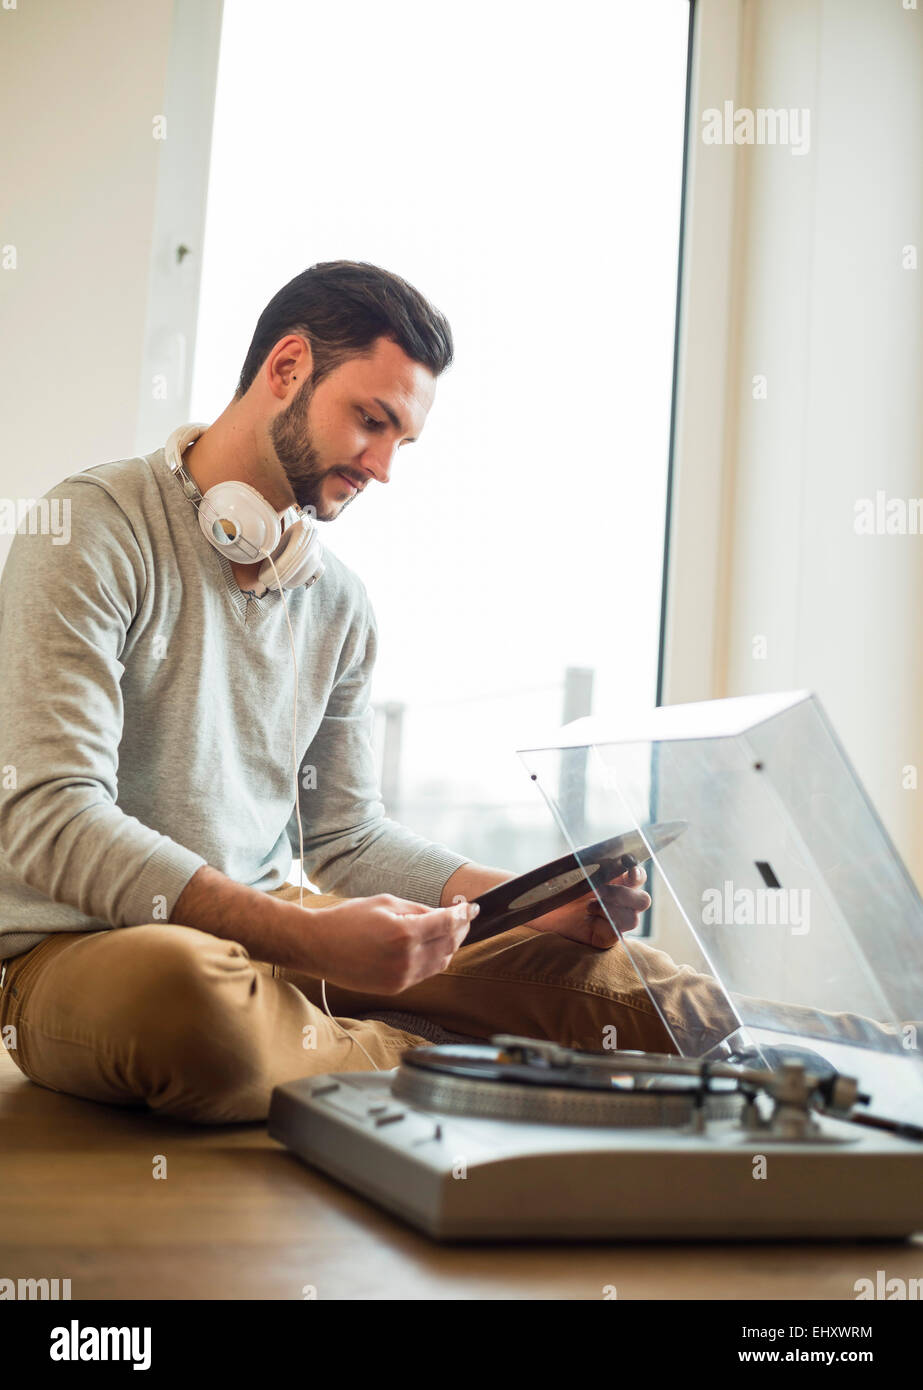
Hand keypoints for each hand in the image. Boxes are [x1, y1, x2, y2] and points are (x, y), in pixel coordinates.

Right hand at [298, 893, 478, 993]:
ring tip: (450, 931)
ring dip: (450, 946)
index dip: (464, 914)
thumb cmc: (347, 919)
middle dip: (460, 929)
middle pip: (450, 945)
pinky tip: (430, 946)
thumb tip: (444, 915)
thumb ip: (418, 910)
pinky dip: (434, 959)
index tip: (472, 907)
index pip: (448, 924)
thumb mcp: (385, 902)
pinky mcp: (394, 988)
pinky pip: (425, 974)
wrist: (317, 947)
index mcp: (404, 933)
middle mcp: (406, 959)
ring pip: (441, 963)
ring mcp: (401, 978)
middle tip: (463, 917)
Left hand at [526, 863, 650, 949]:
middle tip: (600, 891)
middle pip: (643, 901)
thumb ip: (592, 857)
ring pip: (632, 919)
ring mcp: (613, 920)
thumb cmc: (554, 882)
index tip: (628, 872)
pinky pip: (615, 935)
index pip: (638, 877)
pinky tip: (587, 919)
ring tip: (588, 906)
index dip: (637, 875)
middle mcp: (618, 901)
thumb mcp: (572, 864)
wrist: (535, 905)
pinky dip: (602, 925)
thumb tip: (609, 855)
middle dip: (625, 895)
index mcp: (615, 880)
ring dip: (610, 910)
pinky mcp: (603, 938)